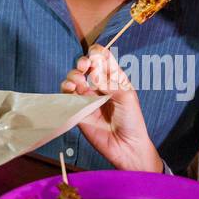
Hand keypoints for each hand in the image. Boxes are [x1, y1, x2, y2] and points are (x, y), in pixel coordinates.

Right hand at [61, 44, 163, 172]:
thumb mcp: (127, 97)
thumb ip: (109, 83)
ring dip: (73, 74)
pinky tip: (71, 88)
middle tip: (84, 66)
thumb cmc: (132, 120)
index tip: (94, 54)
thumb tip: (92, 71)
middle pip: (86, 66)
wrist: (126, 145)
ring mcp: (88, 97)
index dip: (97, 53)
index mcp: (114, 79)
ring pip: (74, 78)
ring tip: (79, 81)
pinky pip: (67, 95)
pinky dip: (66, 87)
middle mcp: (99, 85)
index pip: (103, 59)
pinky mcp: (78, 109)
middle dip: (82, 61)